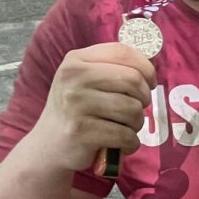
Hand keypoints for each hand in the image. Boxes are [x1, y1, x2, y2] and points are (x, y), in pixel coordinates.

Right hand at [29, 43, 154, 172]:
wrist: (49, 145)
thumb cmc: (76, 110)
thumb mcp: (85, 81)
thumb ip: (112, 69)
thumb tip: (149, 69)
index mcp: (76, 61)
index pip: (122, 52)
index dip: (145, 67)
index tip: (149, 83)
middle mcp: (73, 78)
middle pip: (132, 80)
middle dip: (143, 98)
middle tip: (134, 110)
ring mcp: (76, 104)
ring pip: (133, 109)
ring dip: (136, 123)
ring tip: (121, 127)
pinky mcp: (82, 131)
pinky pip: (126, 135)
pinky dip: (130, 143)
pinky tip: (119, 144)